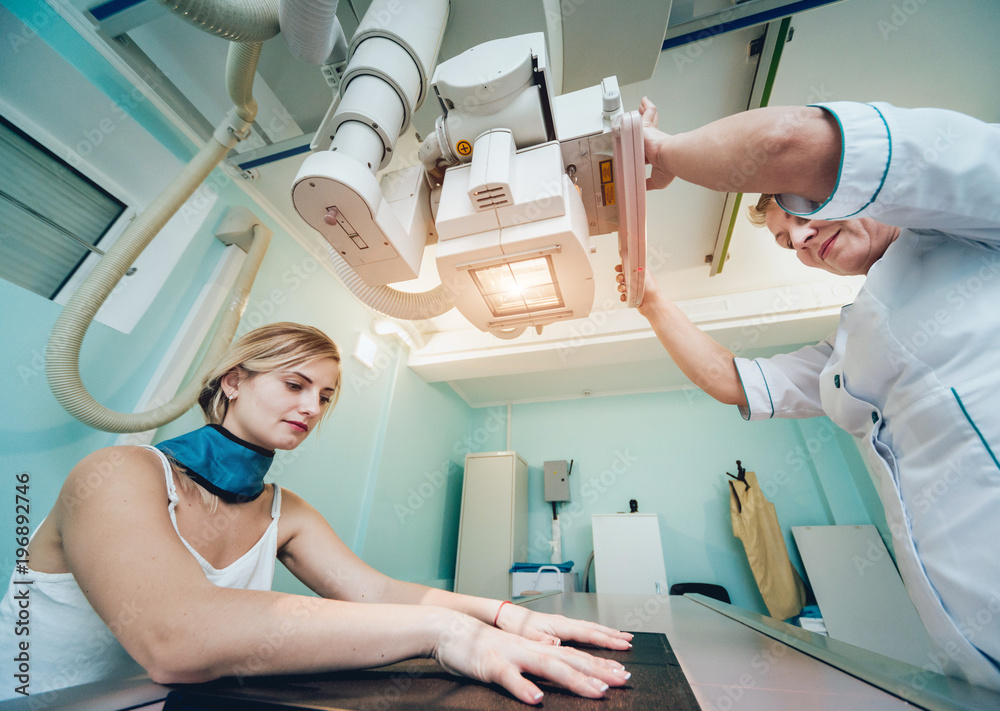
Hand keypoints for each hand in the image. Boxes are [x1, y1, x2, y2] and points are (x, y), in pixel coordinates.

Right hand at [434, 612, 630, 704]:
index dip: (599, 664)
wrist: (450, 629)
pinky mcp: (491, 664)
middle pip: (569, 659)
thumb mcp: (514, 653)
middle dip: (599, 670)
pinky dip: (524, 687)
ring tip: (596, 692)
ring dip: (574, 678)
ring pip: (547, 666)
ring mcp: (512, 655)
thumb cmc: (482, 645)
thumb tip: (560, 663)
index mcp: (536, 647)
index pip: (574, 655)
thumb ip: (537, 660)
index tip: (623, 672)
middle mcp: (529, 648)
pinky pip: (509, 677)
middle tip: (624, 679)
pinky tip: (537, 700)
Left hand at [495, 603, 633, 650]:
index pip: (588, 633)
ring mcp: (562, 624)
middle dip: (613, 635)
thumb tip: (558, 644)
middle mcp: (563, 623)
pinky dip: (596, 632)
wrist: (505, 616)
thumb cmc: (514, 625)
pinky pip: (583, 629)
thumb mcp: (526, 636)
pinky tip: (600, 636)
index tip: (623, 644)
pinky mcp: (559, 627)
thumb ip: (543, 640)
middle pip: (594, 628)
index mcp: (559, 625)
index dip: (607, 640)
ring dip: (607, 633)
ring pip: (590, 627)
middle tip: (630, 640)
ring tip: (622, 637)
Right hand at [617, 264, 662, 317]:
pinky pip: (623, 296)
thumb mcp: (644, 274)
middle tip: (620, 280)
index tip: (618, 268)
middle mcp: (637, 281)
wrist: (652, 304)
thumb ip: (636, 267)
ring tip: (623, 290)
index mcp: (640, 273)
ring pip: (622, 287)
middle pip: (623, 277)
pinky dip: (622, 297)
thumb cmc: (651, 289)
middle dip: (619, 278)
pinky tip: (625, 297)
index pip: (629, 267)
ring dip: (620, 288)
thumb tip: (630, 261)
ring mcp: (634, 289)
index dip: (622, 267)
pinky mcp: (632, 298)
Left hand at [639, 97, 674, 190]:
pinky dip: (646, 107)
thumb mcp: (656, 180)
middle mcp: (655, 141)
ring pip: (647, 119)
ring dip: (645, 112)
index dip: (648, 142)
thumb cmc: (668, 166)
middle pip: (650, 127)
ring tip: (643, 104)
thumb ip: (648, 183)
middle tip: (644, 114)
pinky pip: (646, 114)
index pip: (651, 146)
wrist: (671, 156)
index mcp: (657, 152)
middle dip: (647, 121)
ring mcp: (651, 134)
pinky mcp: (647, 127)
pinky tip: (644, 101)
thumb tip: (643, 187)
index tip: (647, 140)